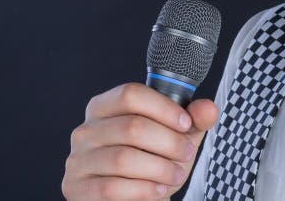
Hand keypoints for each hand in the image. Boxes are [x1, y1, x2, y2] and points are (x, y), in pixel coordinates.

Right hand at [62, 82, 218, 199]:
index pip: (131, 94)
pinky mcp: (76, 188)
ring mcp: (77, 159)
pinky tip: (158, 190)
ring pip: (123, 158)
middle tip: (186, 154)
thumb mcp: (176, 136)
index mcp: (105, 106)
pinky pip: (112, 187)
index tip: (186, 124)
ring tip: (175, 175)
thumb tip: (208, 108)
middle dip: (168, 142)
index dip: (164, 108)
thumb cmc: (152, 160)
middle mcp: (86, 129)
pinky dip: (142, 190)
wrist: (134, 197)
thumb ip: (194, 119)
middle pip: (131, 126)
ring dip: (159, 169)